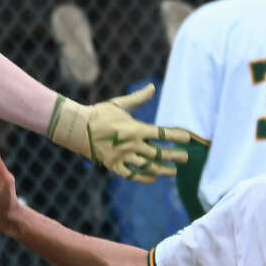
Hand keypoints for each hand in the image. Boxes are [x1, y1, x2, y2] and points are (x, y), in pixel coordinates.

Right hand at [48, 85, 189, 181]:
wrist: (78, 128)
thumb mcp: (120, 104)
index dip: (176, 136)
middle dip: (175, 155)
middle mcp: (133, 144)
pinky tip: (153, 178)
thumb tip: (152, 87)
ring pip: (148, 166)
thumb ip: (138, 98)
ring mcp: (124, 156)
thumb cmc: (100, 114)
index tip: (187, 138)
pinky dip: (144, 178)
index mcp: (136, 128)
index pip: (162, 133)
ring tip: (173, 172)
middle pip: (159, 152)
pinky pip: (132, 175)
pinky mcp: (114, 166)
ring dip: (163, 170)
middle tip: (186, 157)